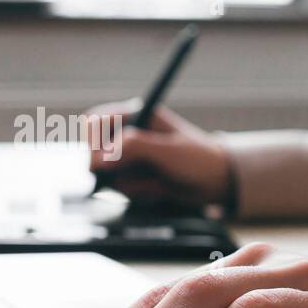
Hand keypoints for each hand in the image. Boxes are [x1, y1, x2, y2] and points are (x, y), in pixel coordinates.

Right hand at [83, 101, 231, 206]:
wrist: (215, 183)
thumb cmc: (198, 159)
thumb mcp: (168, 150)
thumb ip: (133, 148)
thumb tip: (101, 158)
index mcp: (136, 115)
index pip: (95, 122)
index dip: (93, 142)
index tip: (100, 163)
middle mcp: (128, 133)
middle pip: (94, 150)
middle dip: (111, 168)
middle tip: (132, 176)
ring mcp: (128, 156)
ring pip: (104, 173)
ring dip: (127, 183)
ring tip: (154, 182)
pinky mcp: (131, 175)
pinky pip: (116, 187)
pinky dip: (133, 192)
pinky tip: (155, 188)